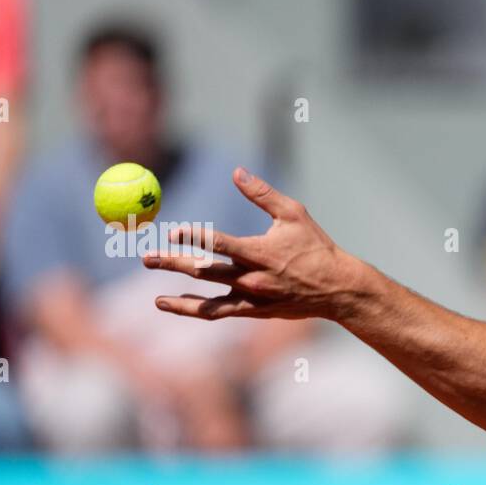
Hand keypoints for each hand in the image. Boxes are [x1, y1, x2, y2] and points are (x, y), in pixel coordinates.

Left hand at [145, 169, 367, 321]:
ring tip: (155, 298)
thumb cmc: (316, 247)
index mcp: (260, 252)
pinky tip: (175, 304)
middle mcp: (253, 278)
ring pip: (209, 301)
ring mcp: (253, 299)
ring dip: (180, 300)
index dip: (194, 237)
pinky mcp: (256, 312)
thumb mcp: (294, 213)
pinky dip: (196, 309)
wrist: (338, 289)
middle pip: (205, 271)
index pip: (220, 243)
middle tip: (147, 258)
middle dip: (174, 264)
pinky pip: (220, 312)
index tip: (173, 232)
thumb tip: (236, 172)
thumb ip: (262, 194)